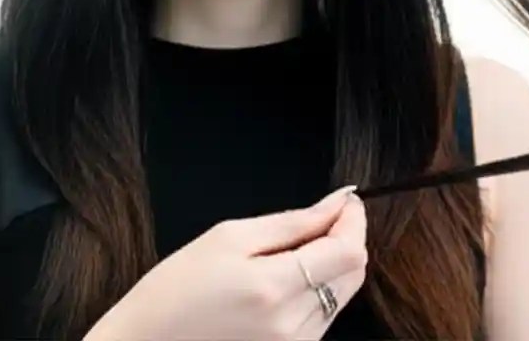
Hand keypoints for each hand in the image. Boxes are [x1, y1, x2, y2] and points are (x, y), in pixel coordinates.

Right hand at [84, 185, 367, 340]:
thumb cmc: (175, 289)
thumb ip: (293, 222)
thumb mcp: (228, 238)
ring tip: (294, 253)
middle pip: (353, 274)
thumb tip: (338, 202)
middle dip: (346, 239)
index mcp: (273, 288)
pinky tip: (288, 280)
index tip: (345, 202)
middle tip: (323, 220)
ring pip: (342, 295)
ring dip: (331, 267)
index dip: (353, 221)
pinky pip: (324, 317)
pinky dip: (318, 291)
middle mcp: (291, 325)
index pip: (347, 251)